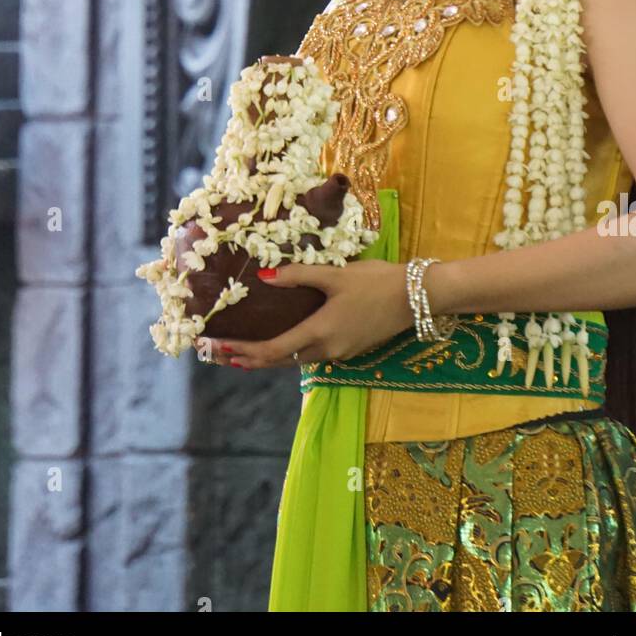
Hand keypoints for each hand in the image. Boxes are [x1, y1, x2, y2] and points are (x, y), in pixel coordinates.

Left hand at [207, 259, 413, 370]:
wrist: (418, 297)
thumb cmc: (377, 282)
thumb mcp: (336, 274)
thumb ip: (298, 276)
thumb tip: (263, 276)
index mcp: (321, 333)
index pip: (273, 351)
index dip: (244, 352)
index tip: (219, 349)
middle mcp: (327, 350)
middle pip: (279, 361)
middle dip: (247, 359)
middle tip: (217, 355)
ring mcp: (340, 353)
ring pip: (295, 360)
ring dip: (266, 358)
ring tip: (241, 351)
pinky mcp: (350, 349)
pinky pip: (311, 355)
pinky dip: (288, 352)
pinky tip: (280, 342)